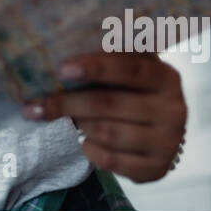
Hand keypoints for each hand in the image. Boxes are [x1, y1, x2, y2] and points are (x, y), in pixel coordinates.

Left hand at [22, 51, 186, 181]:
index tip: (62, 69)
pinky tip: (83, 143)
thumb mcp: (132, 70)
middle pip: (110, 104)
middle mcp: (174, 109)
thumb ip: (112, 56)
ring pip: (108, 133)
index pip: (130, 68)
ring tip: (64, 120)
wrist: (159, 136)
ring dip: (79, 126)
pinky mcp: (158, 168)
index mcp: (165, 77)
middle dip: (68, 103)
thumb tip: (66, 41)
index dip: (96, 67)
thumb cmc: (135, 93)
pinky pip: (112, 160)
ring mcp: (169, 142)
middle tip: (36, 106)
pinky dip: (90, 151)